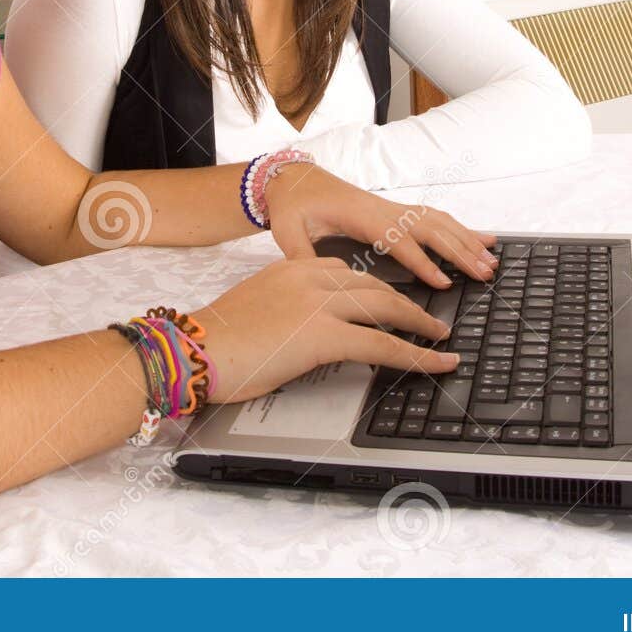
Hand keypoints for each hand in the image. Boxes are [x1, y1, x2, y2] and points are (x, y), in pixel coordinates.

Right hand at [191, 257, 459, 403]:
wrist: (192, 352)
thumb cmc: (214, 341)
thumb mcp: (254, 308)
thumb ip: (285, 308)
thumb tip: (301, 329)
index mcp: (292, 269)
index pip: (347, 273)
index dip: (376, 289)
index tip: (391, 301)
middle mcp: (309, 278)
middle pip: (373, 285)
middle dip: (406, 302)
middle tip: (429, 318)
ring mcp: (318, 305)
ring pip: (386, 307)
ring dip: (419, 323)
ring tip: (440, 336)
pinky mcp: (323, 335)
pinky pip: (382, 345)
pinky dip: (417, 355)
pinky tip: (436, 361)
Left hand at [259, 164, 497, 287]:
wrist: (291, 179)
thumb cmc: (291, 206)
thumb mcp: (287, 232)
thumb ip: (301, 256)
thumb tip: (314, 282)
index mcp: (361, 217)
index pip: (399, 241)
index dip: (421, 263)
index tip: (443, 283)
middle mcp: (383, 210)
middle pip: (430, 230)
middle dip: (460, 252)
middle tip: (484, 274)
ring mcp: (392, 209)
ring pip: (439, 223)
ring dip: (467, 241)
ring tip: (492, 261)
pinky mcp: (394, 212)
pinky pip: (433, 218)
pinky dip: (461, 228)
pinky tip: (481, 238)